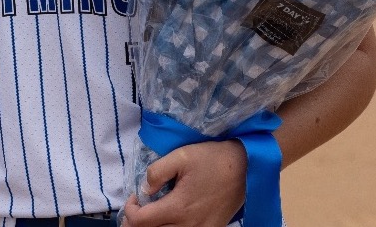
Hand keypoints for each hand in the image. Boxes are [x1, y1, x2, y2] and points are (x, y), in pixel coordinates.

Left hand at [122, 141, 245, 226]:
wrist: (245, 168)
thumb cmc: (212, 160)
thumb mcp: (181, 156)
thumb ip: (157, 172)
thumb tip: (144, 190)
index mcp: (178, 207)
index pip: (141, 221)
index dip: (130, 211)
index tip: (133, 198)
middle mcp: (188, 225)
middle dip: (137, 224)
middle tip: (135, 211)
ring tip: (149, 217)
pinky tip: (169, 219)